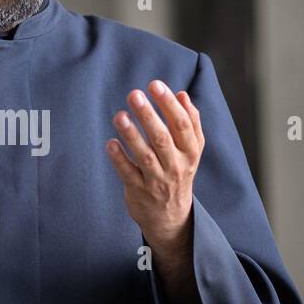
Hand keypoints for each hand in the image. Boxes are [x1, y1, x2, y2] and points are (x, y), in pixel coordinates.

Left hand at [106, 80, 203, 253]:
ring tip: (120, 116)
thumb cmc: (179, 174)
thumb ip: (190, 122)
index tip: (155, 85)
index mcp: (190, 152)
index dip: (169, 104)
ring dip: (131, 135)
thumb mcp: (192, 151)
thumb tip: (182, 94)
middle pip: (163, 138)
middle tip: (134, 94)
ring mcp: (157, 180)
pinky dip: (119, 159)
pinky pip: (128, 173)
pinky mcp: (139, 191)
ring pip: (145, 156)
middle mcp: (176, 166)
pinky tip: (111, 143)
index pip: (182, 125)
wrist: (171, 217)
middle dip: (148, 115)